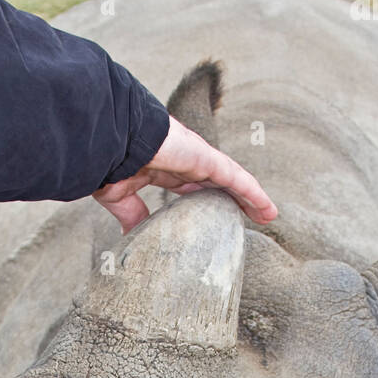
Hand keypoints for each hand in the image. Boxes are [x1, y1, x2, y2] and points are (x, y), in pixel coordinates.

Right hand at [92, 114, 276, 232]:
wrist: (108, 140)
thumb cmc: (108, 160)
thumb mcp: (120, 194)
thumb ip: (131, 213)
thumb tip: (132, 237)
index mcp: (164, 166)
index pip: (193, 185)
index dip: (207, 199)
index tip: (215, 215)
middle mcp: (185, 160)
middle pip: (219, 183)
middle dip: (234, 198)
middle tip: (250, 216)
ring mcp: (197, 157)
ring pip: (233, 180)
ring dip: (251, 197)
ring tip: (269, 215)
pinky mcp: (205, 158)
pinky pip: (236, 177)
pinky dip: (253, 192)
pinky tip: (267, 208)